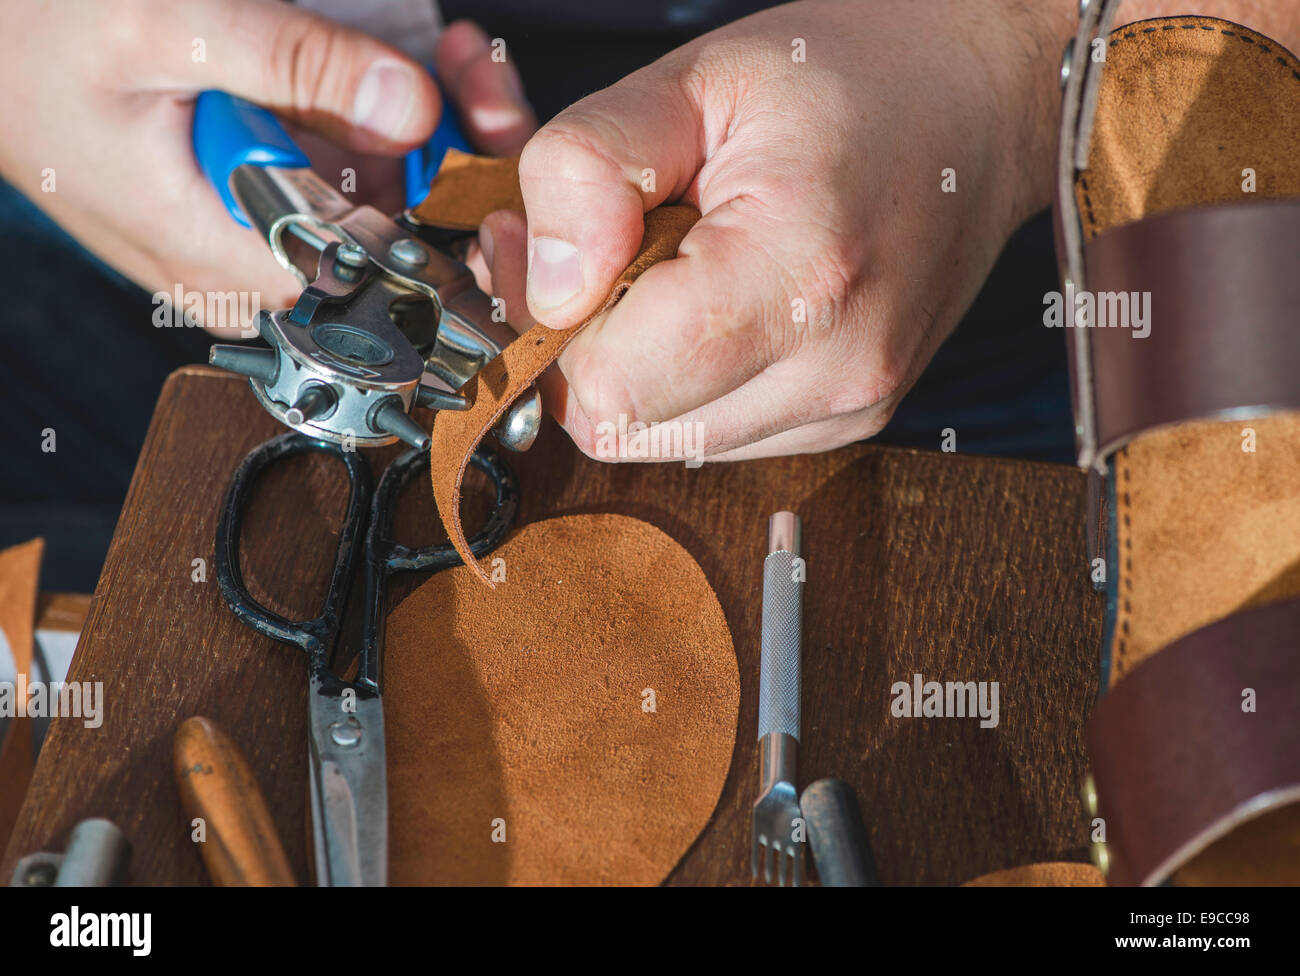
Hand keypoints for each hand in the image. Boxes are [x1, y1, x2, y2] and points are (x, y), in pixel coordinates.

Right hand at [0, 2, 533, 333]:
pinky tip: (402, 71)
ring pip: (369, 205)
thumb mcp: (166, 27)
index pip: (379, 282)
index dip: (448, 211)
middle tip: (478, 74)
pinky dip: (373, 124)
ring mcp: (249, 235)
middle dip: (445, 156)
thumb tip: (410, 109)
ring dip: (418, 132)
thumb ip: (291, 65)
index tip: (489, 137)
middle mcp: (245, 266)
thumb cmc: (39, 35)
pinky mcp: (249, 200)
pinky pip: (335, 177)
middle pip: (388, 240)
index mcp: (223, 256)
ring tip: (456, 59)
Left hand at [481, 0, 1072, 459]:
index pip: (614, 386)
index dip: (552, 327)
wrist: (974, 105)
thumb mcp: (691, 80)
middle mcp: (835, 370)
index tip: (553, 253)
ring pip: (663, 443)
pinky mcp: (849, 420)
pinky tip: (709, 305)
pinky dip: (685, 381)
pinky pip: (714, 435)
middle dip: (583, 349)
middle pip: (628, 430)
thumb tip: (543, 287)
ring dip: (633, 368)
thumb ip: (587, 168)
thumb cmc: (841, 78)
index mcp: (799, 278)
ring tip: (662, 273)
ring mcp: (849, 407)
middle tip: (595, 259)